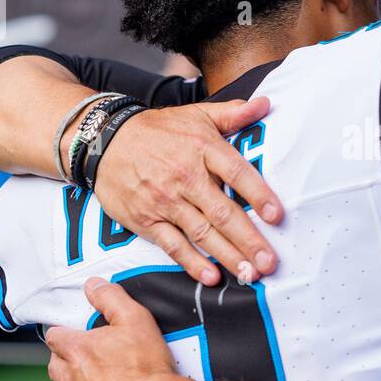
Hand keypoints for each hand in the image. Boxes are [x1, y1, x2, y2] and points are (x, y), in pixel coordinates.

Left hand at [45, 277, 191, 380]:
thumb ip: (111, 299)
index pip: (55, 337)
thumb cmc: (149, 369)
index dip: (66, 337)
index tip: (77, 339)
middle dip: (67, 365)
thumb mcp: (137, 321)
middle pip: (54, 369)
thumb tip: (92, 285)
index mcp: (76, 352)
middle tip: (92, 365)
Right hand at [91, 97, 282, 285]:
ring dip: (228, 256)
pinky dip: (192, 263)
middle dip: (249, 239)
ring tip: (251, 274)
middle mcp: (185, 176)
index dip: (258, 194)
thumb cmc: (158, 131)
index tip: (277, 215)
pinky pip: (173, 245)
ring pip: (202, 233)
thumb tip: (267, 104)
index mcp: (202, 148)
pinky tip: (212, 277)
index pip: (236, 173)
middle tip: (271, 262)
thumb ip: (233, 114)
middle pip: (222, 212)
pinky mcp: (146, 220)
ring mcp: (165, 201)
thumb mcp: (195, 114)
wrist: (103, 141)